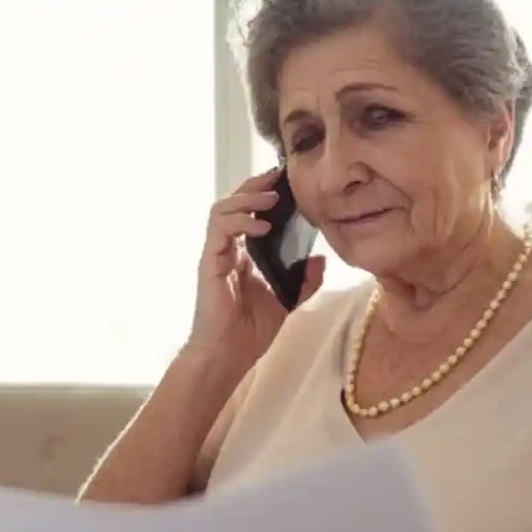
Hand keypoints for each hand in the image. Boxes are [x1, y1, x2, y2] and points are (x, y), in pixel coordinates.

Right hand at [185, 167, 325, 371]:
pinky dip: (240, 221)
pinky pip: (219, 230)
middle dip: (254, 185)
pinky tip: (262, 225)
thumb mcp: (288, 300)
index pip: (250, 212)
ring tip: (270, 198)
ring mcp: (217, 254)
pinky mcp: (209, 262)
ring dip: (245, 198)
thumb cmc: (252, 331)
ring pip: (221, 209)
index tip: (286, 181)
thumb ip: (305, 280)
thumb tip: (322, 258)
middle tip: (277, 176)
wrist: (230, 355)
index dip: (264, 193)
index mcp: (245, 253)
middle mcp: (228, 248)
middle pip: (234, 203)